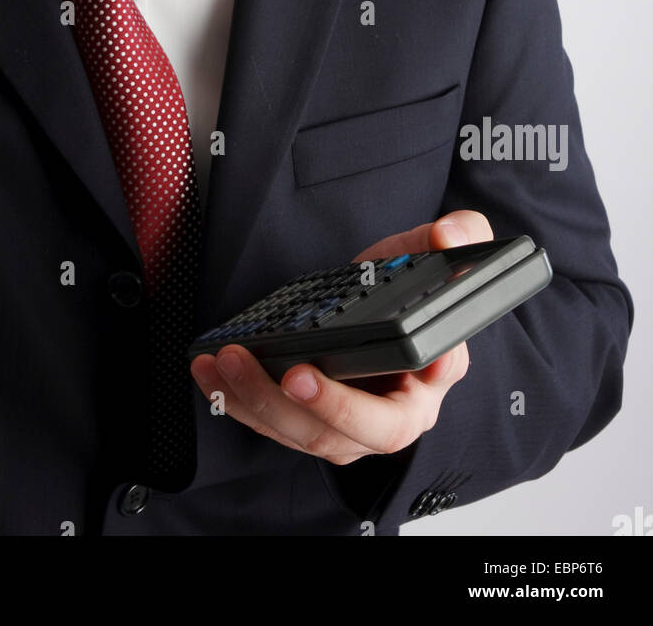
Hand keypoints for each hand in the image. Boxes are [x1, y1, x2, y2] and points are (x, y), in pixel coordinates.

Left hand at [190, 209, 492, 465]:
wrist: (379, 300)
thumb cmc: (410, 287)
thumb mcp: (435, 256)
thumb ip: (459, 237)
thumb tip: (450, 235)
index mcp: (425, 391)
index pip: (400, 415)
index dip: (361, 405)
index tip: (339, 373)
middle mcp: (385, 421)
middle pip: (343, 434)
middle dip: (309, 406)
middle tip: (287, 371)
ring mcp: (342, 427)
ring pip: (298, 433)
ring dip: (257, 401)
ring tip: (227, 360)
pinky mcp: (305, 418)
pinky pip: (269, 422)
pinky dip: (235, 400)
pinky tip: (209, 369)